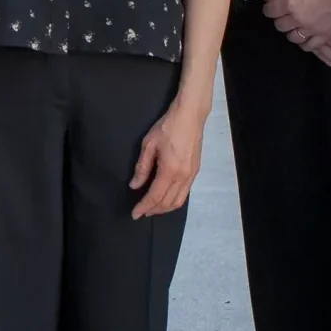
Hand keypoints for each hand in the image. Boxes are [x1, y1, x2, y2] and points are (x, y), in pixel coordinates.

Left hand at [130, 97, 207, 218]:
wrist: (190, 116)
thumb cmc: (167, 127)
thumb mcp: (149, 144)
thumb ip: (142, 167)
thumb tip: (134, 185)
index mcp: (169, 170)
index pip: (155, 196)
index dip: (144, 207)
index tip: (135, 214)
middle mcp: (183, 177)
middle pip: (167, 202)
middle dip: (153, 210)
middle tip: (141, 212)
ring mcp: (191, 175)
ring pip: (178, 201)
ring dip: (164, 208)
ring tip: (152, 208)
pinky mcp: (195, 172)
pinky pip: (184, 194)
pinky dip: (174, 201)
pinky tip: (165, 198)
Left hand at [266, 0, 330, 39]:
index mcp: (290, 1)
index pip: (272, 10)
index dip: (269, 9)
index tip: (270, 8)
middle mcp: (298, 18)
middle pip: (281, 25)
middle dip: (280, 20)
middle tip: (282, 16)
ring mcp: (312, 29)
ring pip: (294, 37)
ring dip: (292, 32)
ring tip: (294, 27)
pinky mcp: (325, 35)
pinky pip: (311, 46)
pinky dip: (307, 44)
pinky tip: (305, 40)